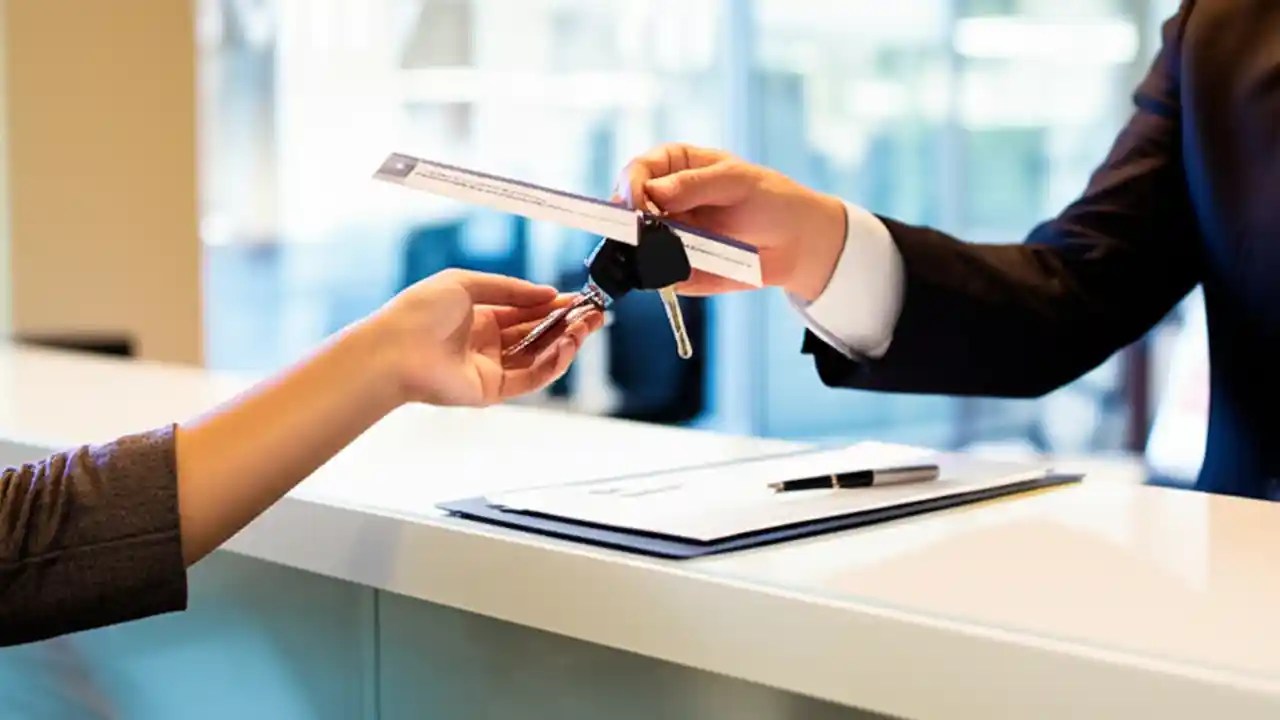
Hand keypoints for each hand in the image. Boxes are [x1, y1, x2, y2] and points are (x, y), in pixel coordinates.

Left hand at [367, 269, 603, 406]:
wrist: (395, 349)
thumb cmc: (419, 312)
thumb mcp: (467, 284)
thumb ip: (511, 289)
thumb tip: (548, 294)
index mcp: (478, 316)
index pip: (526, 311)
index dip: (554, 305)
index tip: (580, 299)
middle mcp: (486, 343)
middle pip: (538, 334)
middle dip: (569, 324)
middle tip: (596, 314)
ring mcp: (490, 368)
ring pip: (539, 357)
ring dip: (567, 342)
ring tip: (587, 326)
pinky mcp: (492, 390)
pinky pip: (531, 378)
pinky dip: (552, 363)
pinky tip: (566, 346)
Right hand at [619, 143, 847, 300]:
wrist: (798, 244)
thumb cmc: (772, 200)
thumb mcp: (739, 181)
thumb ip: (696, 185)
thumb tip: (652, 192)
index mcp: (676, 166)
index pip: (638, 169)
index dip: (632, 183)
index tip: (639, 201)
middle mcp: (664, 201)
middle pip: (625, 206)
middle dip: (628, 219)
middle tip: (643, 229)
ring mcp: (667, 236)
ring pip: (634, 243)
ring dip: (640, 250)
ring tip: (663, 252)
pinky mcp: (675, 268)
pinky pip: (655, 275)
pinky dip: (658, 276)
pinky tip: (674, 272)